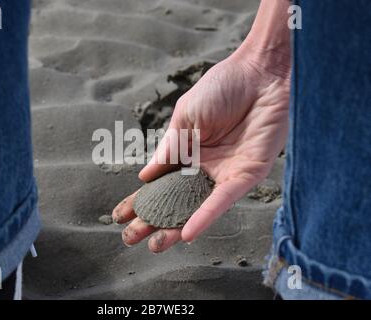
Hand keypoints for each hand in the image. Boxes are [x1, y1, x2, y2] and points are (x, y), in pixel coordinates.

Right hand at [112, 47, 290, 252]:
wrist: (260, 73)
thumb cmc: (223, 87)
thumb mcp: (185, 117)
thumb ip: (168, 148)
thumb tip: (144, 175)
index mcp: (187, 151)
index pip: (159, 182)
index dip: (140, 199)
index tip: (120, 215)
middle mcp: (204, 167)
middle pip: (174, 200)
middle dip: (152, 220)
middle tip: (130, 238)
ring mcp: (224, 173)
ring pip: (196, 207)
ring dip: (175, 227)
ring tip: (154, 246)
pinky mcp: (246, 175)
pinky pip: (222, 200)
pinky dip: (204, 216)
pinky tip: (185, 233)